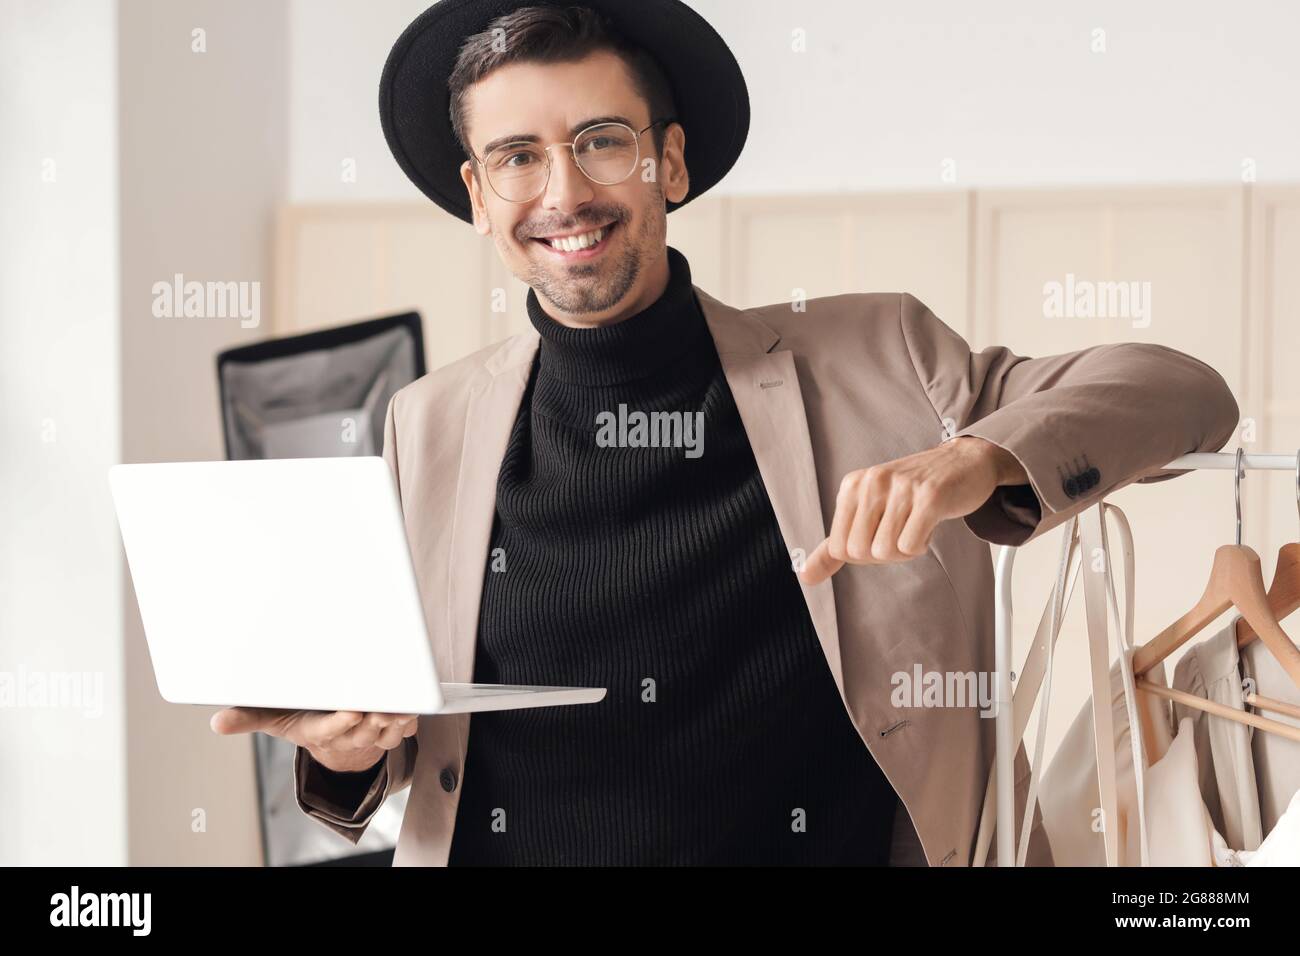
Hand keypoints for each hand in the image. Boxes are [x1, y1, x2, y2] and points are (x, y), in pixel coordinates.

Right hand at [209, 708, 417, 773]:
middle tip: (382, 706)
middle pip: (362, 730)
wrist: (328, 731)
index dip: (341, 723)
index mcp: (317, 731)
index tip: (352, 711)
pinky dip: (410, 719)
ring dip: (395, 721)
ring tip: (400, 705)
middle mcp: (345, 735)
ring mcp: (368, 733)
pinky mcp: (388, 727)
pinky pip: (404, 728)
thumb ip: (247, 717)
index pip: (329, 730)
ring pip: (386, 732)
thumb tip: (217, 722)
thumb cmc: (299, 717)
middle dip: (373, 719)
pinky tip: (412, 707)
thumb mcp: (271, 717)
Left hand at [797, 436, 1027, 584]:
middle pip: (860, 552)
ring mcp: (901, 487)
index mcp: (852, 486)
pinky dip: (921, 545)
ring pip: (885, 551)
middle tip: (901, 531)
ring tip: (916, 525)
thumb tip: (805, 576)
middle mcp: (872, 482)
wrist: (962, 463)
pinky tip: (929, 523)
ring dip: (905, 550)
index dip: (862, 554)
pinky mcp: (929, 496)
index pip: (838, 547)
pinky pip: (911, 545)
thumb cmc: (913, 493)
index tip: (881, 534)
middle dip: (884, 554)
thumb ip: (834, 547)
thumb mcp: (866, 512)